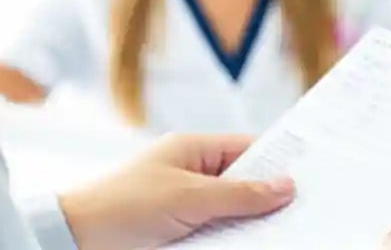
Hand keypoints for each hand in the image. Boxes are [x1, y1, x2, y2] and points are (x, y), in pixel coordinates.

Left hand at [58, 134, 293, 249]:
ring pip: (235, 216)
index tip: (315, 174)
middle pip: (245, 186)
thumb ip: (239, 194)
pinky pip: (219, 237)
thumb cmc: (123, 208)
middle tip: (315, 211)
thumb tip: (286, 186)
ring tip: (296, 234)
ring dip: (256, 226)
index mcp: (191, 150)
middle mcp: (191, 176)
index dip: (279, 162)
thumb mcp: (188, 198)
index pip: (247, 150)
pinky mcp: (181, 236)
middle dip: (273, 200)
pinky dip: (237, 242)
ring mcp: (186, 208)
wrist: (75, 244)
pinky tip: (260, 246)